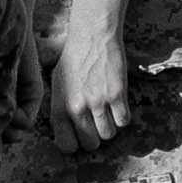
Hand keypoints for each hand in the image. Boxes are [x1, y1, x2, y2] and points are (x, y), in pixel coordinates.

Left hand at [49, 11, 133, 152]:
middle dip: (96, 137)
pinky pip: (124, 121)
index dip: (75, 144)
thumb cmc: (73, 58)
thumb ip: (60, 108)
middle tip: (98, 125)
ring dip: (110, 126)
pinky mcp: (117, 95)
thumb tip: (67, 128)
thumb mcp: (57, 84)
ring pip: (108, 134)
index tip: (81, 137)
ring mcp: (98, 102)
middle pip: (90, 144)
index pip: (66, 144)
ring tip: (108, 113)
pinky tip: (119, 105)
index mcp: (59, 107)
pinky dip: (123, 116)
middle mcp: (77, 108)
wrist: (92, 38)